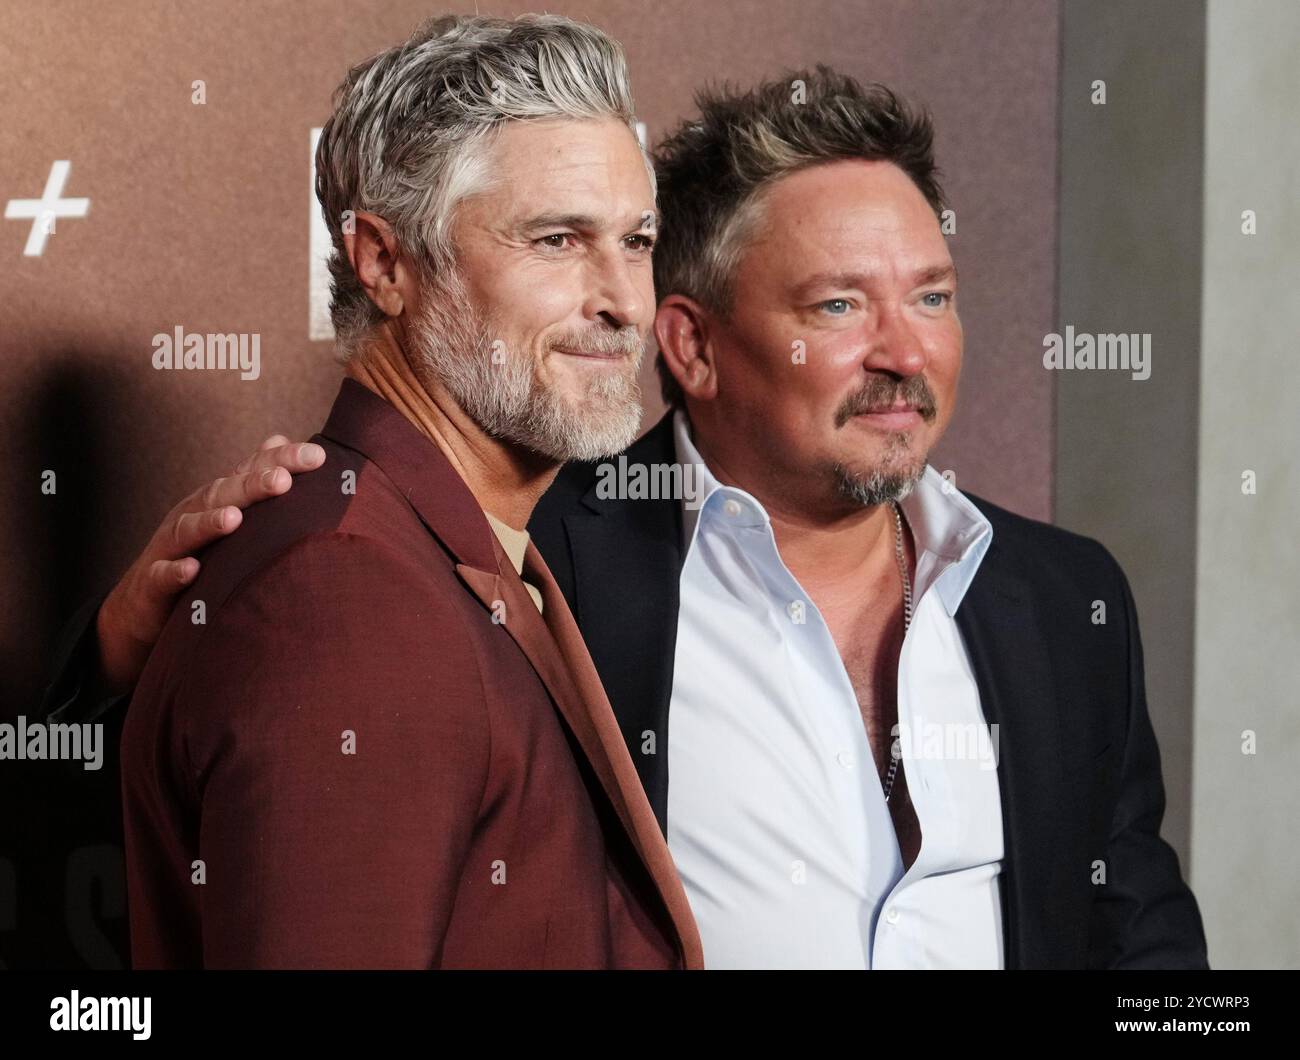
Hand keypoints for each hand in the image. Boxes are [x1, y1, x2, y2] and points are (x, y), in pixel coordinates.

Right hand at [94, 435, 325, 692]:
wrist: (143, 603)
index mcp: (217, 500)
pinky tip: (191, 570)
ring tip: (234, 518)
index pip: (250, 472)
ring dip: (210, 523)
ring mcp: (169, 548)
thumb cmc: (198, 553)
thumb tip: (280, 438)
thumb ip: (252, 480)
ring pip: (188, 530)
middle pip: (223, 495)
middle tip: (283, 480)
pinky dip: (174, 572)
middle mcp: (192, 515)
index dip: (280, 461)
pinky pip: (162, 576)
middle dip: (252, 485)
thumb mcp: (226, 513)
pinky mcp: (152, 584)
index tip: (318, 455)